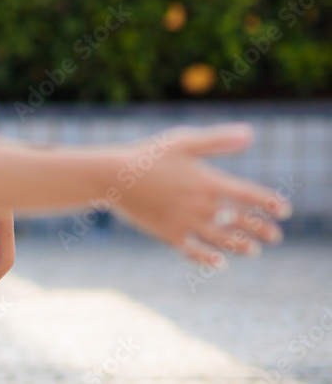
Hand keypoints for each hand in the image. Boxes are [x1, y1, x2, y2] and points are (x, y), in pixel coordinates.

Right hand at [112, 124, 289, 265]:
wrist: (112, 177)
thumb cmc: (148, 155)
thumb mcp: (183, 141)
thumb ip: (217, 140)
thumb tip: (250, 133)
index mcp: (207, 181)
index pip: (248, 195)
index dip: (268, 203)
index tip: (283, 210)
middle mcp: (200, 205)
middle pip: (238, 221)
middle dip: (260, 229)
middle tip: (275, 237)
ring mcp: (184, 222)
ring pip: (220, 239)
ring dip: (239, 246)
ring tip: (252, 251)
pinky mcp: (167, 234)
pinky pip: (192, 251)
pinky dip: (207, 258)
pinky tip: (219, 263)